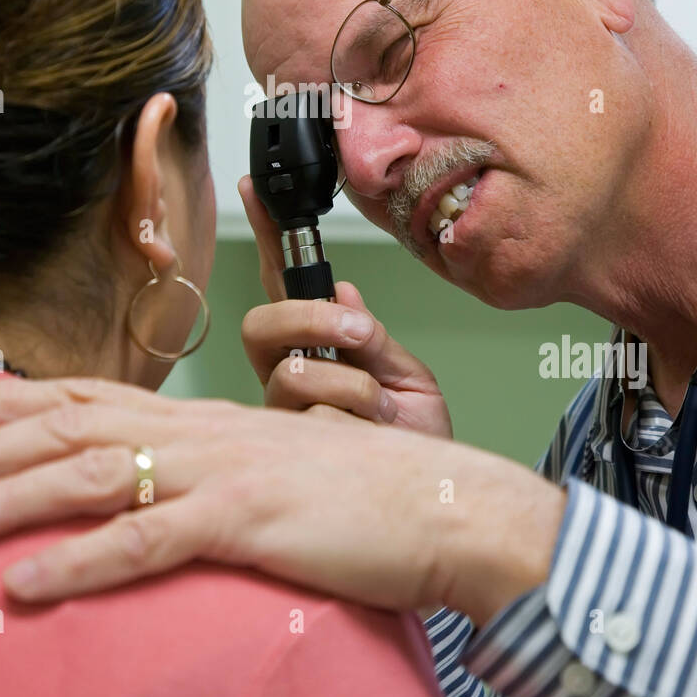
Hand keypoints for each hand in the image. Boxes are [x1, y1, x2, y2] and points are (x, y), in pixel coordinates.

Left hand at [0, 376, 564, 624]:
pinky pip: (146, 542)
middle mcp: (202, 430)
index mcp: (205, 416)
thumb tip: (162, 475)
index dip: (17, 399)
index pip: (92, 395)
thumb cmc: (357, 488)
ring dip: (8, 499)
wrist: (437, 501)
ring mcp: (222, 470)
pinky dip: (78, 563)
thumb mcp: (269, 462)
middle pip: (73, 426)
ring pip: (93, 475)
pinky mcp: (246, 519)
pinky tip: (26, 583)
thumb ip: (211, 461)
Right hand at [238, 175, 452, 437]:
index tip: (257, 189)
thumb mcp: (409, 377)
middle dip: (310, 318)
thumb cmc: (417, 447)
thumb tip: (343, 291)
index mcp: (316, 349)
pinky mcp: (289, 456)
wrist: (440, 507)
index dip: (266, 235)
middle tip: (358, 332)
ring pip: (290, 373)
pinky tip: (375, 443)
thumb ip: (373, 337)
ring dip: (351, 387)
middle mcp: (287, 381)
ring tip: (381, 411)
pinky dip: (361, 424)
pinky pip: (314, 419)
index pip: (282, 283)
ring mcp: (284, 419)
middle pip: (261, 324)